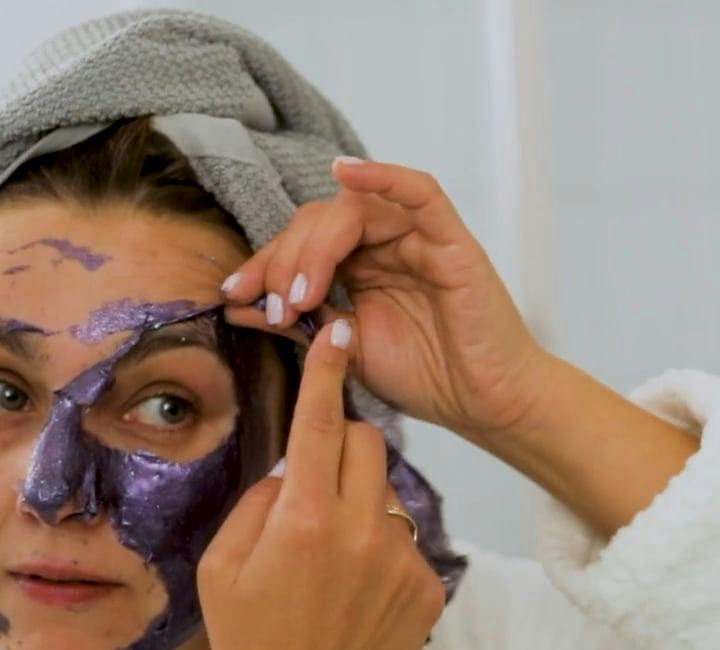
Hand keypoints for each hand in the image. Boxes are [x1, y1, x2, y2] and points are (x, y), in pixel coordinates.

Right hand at [199, 318, 446, 649]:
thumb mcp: (224, 566)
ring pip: (386, 493)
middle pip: (365, 443)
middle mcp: (361, 532)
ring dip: (358, 505)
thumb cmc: (249, 645)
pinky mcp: (428, 588)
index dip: (327, 370)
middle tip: (311, 481)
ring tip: (326, 564)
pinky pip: (405, 540)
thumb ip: (261, 500)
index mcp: (303, 521)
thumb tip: (292, 465)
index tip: (337, 328)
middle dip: (338, 444)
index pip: (320, 422)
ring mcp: (402, 560)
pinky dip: (380, 551)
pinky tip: (353, 597)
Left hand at [222, 158, 551, 440]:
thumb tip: (237, 305)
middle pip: (320, 220)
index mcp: (361, 266)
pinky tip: (348, 173)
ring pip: (355, 209)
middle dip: (285, 259)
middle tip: (277, 307)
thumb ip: (300, 323)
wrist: (485, 405)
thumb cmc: (428, 380)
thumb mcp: (345, 350)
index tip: (234, 294)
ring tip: (303, 295)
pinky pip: (420, 192)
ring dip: (317, 246)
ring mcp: (419, 239)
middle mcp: (387, 244)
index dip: (263, 263)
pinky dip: (384, 176)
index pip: (301, 241)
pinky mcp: (452, 242)